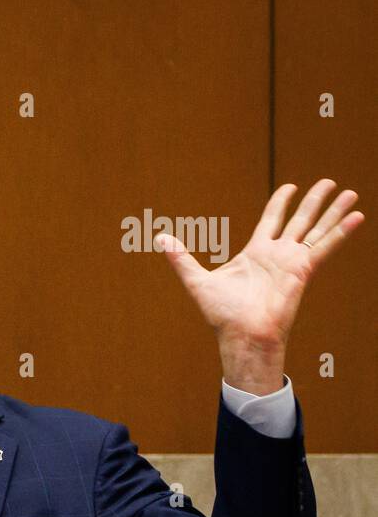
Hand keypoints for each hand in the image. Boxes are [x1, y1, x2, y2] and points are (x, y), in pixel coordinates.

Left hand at [155, 179, 363, 392]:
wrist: (241, 334)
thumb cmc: (222, 314)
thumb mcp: (196, 280)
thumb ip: (181, 258)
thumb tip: (159, 238)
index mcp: (255, 253)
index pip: (271, 220)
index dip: (281, 203)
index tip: (290, 187)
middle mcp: (277, 254)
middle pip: (300, 220)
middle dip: (314, 202)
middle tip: (328, 182)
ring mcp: (293, 261)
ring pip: (317, 229)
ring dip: (334, 212)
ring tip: (351, 193)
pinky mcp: (303, 270)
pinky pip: (326, 246)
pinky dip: (341, 231)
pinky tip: (357, 216)